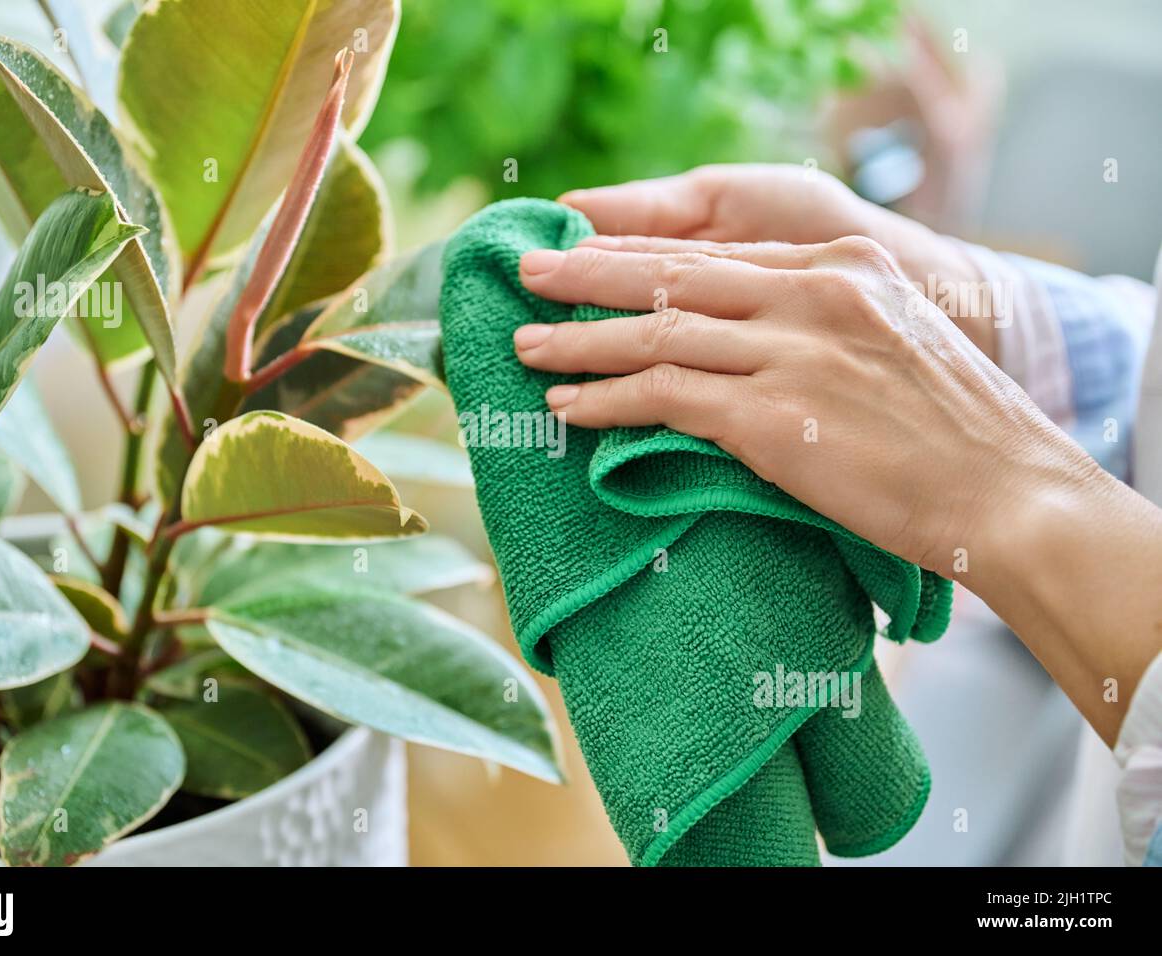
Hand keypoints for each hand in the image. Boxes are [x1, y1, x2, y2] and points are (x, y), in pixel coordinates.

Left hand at [514, 232, 1094, 578]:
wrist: (1008, 493)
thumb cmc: (957, 436)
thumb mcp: (894, 345)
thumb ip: (825, 324)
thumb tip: (749, 341)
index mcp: (845, 265)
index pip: (718, 255)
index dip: (641, 257)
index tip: (587, 256)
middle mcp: (814, 293)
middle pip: (674, 277)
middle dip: (590, 276)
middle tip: (528, 272)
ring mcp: (793, 350)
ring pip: (656, 334)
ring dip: (580, 341)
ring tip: (525, 345)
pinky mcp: (774, 414)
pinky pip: (664, 396)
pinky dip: (607, 399)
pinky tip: (568, 403)